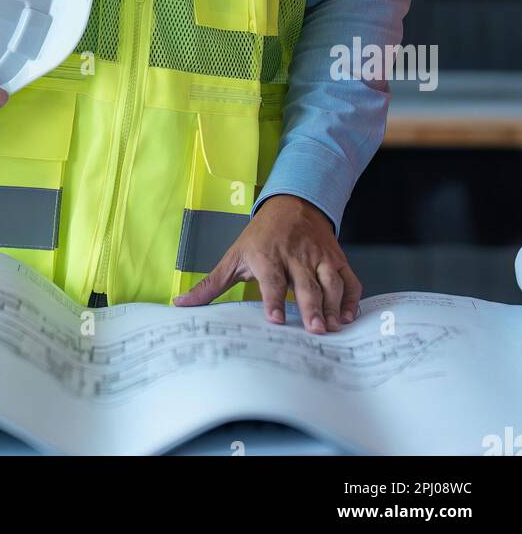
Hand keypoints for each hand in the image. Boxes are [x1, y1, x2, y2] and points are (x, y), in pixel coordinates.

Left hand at [172, 194, 361, 332]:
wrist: (293, 203)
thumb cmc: (261, 235)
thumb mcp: (234, 255)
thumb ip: (211, 284)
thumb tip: (181, 305)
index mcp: (267, 255)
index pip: (270, 278)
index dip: (272, 299)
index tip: (275, 319)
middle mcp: (294, 255)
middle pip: (305, 283)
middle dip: (311, 307)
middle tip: (315, 330)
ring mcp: (318, 256)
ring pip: (329, 281)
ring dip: (333, 305)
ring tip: (333, 327)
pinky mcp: (336, 258)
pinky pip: (349, 279)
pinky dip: (352, 298)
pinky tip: (348, 316)